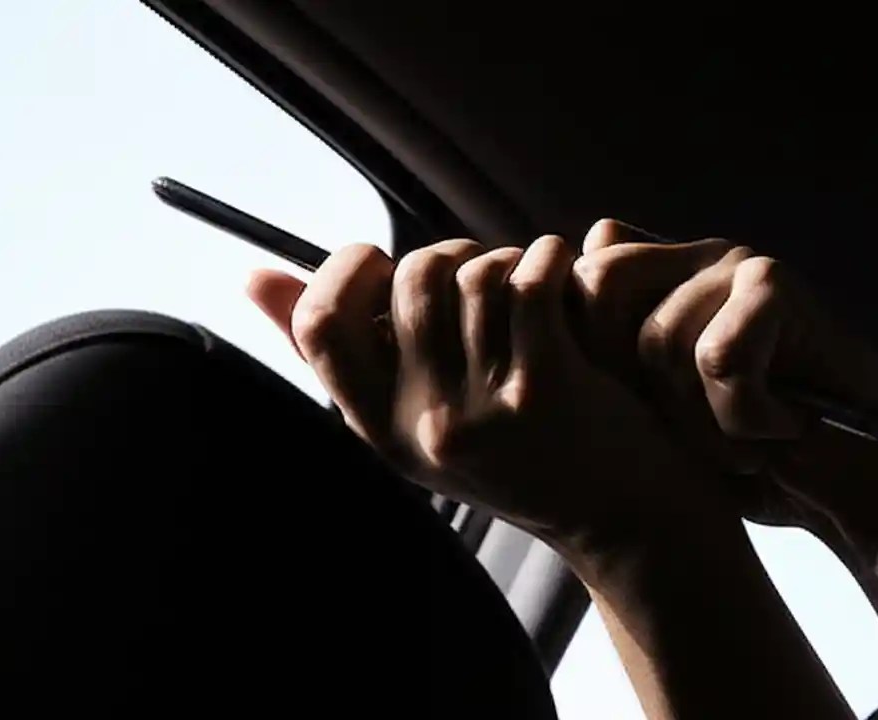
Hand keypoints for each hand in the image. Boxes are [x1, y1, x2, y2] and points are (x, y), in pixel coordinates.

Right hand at [247, 236, 721, 555]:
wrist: (624, 517)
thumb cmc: (518, 453)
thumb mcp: (416, 418)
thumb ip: (340, 351)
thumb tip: (252, 276)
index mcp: (379, 428)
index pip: (319, 326)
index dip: (346, 272)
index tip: (382, 265)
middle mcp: (422, 425)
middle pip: (410, 280)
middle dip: (448, 255)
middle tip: (482, 276)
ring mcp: (483, 411)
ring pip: (474, 276)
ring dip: (506, 260)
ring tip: (527, 288)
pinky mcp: (546, 391)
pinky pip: (528, 281)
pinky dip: (549, 257)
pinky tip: (561, 272)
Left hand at [570, 220, 877, 559]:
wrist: (862, 490)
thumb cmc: (751, 460)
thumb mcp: (656, 426)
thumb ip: (603, 373)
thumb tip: (545, 316)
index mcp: (655, 283)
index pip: (572, 284)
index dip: (579, 355)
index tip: (627, 420)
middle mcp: (691, 259)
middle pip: (598, 285)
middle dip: (626, 379)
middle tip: (685, 434)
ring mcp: (737, 265)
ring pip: (660, 341)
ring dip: (699, 424)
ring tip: (746, 443)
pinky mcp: (779, 286)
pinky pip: (719, 360)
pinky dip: (745, 420)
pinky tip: (784, 431)